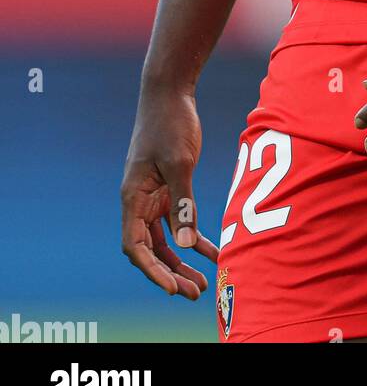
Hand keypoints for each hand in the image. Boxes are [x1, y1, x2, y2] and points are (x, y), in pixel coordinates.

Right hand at [120, 85, 218, 298]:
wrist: (171, 92)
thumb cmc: (170, 123)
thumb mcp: (180, 163)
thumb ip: (183, 203)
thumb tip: (186, 244)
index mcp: (133, 197)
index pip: (135, 246)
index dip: (151, 271)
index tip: (171, 288)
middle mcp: (140, 202)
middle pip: (151, 250)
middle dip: (171, 273)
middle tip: (195, 292)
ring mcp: (154, 196)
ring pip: (166, 240)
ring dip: (183, 261)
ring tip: (204, 282)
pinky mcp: (170, 188)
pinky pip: (180, 221)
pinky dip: (194, 237)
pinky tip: (213, 252)